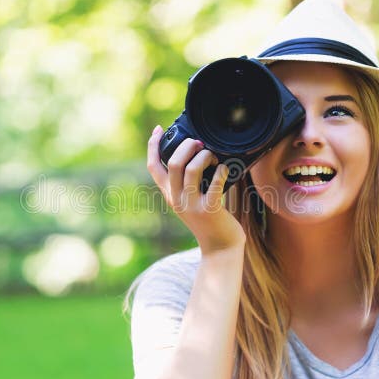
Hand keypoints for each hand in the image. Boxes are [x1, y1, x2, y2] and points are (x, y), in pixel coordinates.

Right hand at [147, 126, 245, 254]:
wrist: (220, 248)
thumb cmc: (209, 220)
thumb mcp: (190, 201)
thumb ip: (187, 184)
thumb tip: (196, 154)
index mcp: (170, 194)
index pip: (153, 167)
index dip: (153, 146)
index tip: (158, 129)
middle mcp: (177, 199)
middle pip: (173, 163)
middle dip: (187, 146)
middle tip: (200, 144)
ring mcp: (192, 205)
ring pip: (192, 169)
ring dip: (205, 156)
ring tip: (213, 158)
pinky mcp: (210, 209)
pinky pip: (215, 182)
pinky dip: (221, 170)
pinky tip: (225, 169)